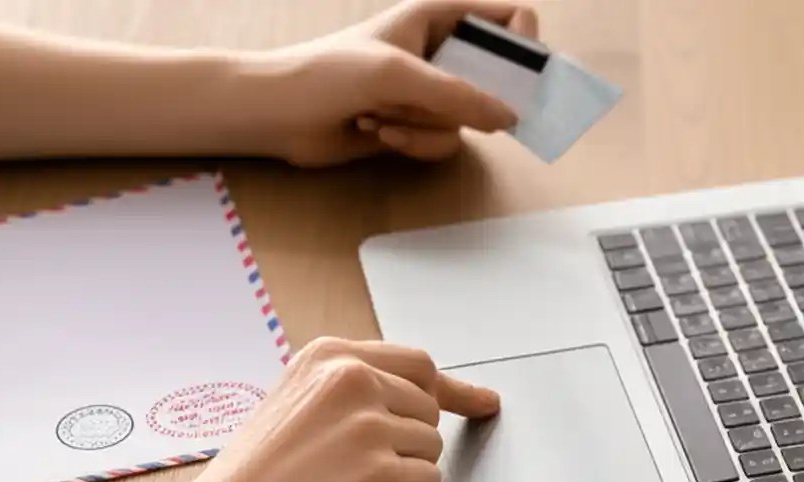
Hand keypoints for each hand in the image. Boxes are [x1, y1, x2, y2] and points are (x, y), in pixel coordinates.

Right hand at [166, 337, 499, 481]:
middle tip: (353, 471)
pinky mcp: (382, 474)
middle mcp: (353, 379)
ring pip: (431, 449)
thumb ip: (351, 391)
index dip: (454, 388)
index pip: (418, 365)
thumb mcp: (295, 404)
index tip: (482, 402)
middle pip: (429, 410)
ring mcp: (369, 424)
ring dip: (402, 475)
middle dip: (407, 444)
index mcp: (329, 355)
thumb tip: (433, 392)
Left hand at [243, 0, 539, 165]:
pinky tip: (377, 132)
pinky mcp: (417, 126)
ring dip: (427, 124)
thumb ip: (458, 95)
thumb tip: (509, 118)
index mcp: (438, 15)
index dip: (525, 45)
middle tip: (444, 107)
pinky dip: (415, 143)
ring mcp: (430, 92)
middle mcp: (440, 52)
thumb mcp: (398, 74)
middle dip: (469, 100)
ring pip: (470, 118)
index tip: (520, 75)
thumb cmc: (328, 74)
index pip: (509, 19)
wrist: (278, 113)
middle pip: (497, 77)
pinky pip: (445, 141)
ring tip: (383, 115)